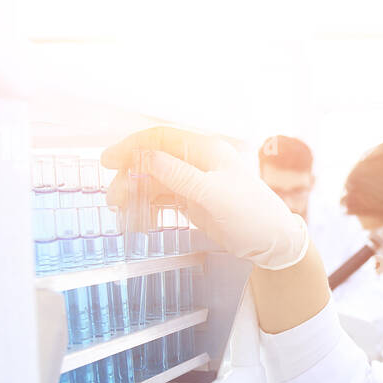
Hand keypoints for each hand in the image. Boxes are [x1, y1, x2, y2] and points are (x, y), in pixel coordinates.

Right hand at [101, 127, 308, 270]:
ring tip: (121, 214)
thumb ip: (179, 176)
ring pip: (155, 180)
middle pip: (153, 160)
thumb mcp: (214, 195)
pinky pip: (163, 198)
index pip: (161, 138)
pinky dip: (147, 207)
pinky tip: (138, 221)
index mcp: (206, 150)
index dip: (132, 146)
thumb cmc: (251, 216)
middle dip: (130, 176)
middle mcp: (198, 161)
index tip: (108, 161)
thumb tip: (147, 157)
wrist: (273, 244)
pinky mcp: (194, 200)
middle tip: (113, 200)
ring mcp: (195, 181)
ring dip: (135, 194)